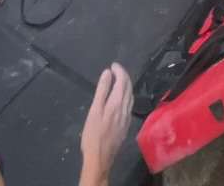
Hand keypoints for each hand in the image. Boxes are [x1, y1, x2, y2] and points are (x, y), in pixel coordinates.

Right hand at [80, 64, 133, 182]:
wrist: (100, 158)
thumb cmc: (93, 134)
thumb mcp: (94, 110)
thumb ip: (102, 90)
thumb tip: (107, 73)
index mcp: (117, 103)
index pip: (123, 81)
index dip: (119, 70)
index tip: (113, 65)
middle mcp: (125, 109)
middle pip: (129, 88)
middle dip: (124, 76)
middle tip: (115, 70)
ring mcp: (127, 118)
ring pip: (131, 97)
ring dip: (127, 86)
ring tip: (119, 80)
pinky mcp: (126, 126)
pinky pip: (130, 105)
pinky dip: (127, 96)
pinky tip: (121, 99)